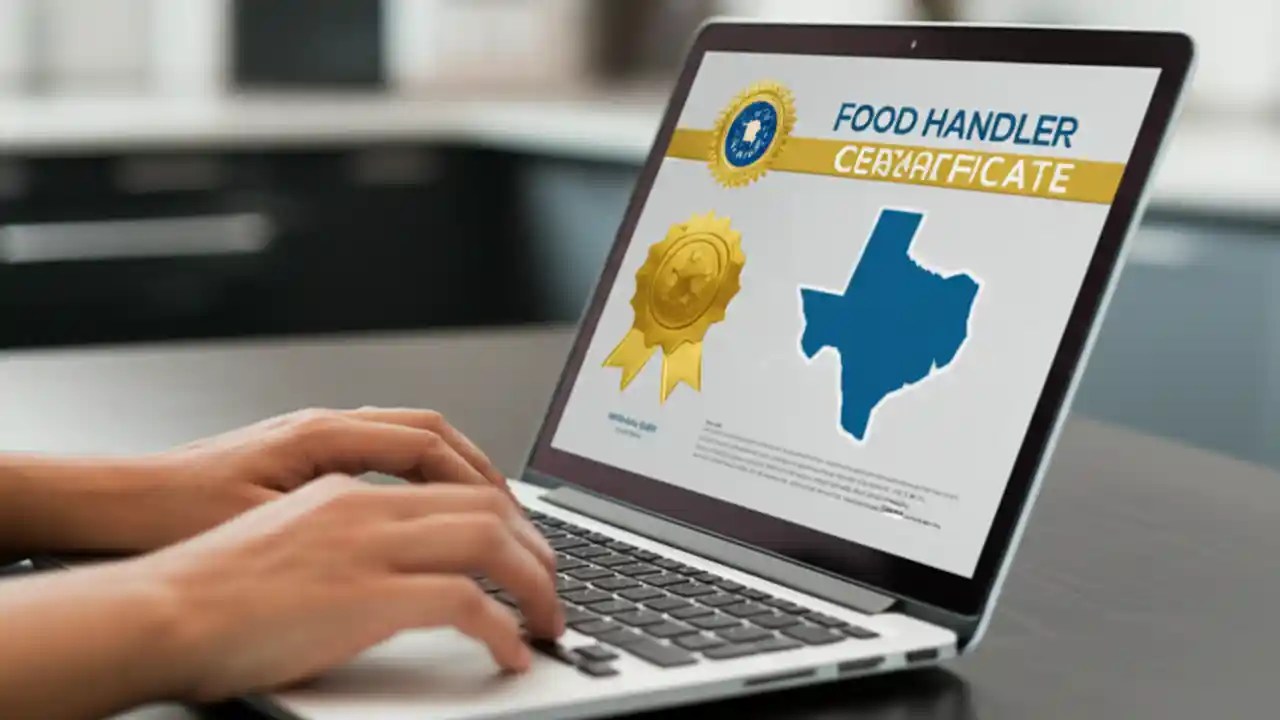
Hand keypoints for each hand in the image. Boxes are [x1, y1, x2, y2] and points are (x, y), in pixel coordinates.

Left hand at [8, 407, 516, 553]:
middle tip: (519, 519)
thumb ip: (340, 531)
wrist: (118, 503)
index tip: (509, 521)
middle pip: (432, 434)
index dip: (477, 483)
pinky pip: (385, 456)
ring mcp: (317, 439)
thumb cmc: (176, 514)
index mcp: (322, 435)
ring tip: (492, 515)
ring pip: (411, 441)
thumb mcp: (266, 529)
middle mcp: (325, 426)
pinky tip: (430, 510)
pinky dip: (422, 480)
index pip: (427, 446)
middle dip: (484, 475)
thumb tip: (406, 550)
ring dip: (457, 475)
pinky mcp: (306, 460)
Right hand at [135, 475, 562, 700]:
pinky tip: (512, 651)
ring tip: (549, 619)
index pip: (454, 485)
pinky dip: (502, 627)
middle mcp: (365, 506)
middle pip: (487, 505)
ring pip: (489, 542)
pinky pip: (464, 603)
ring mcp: (368, 547)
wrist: (156, 611)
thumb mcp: (286, 541)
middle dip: (535, 546)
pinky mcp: (365, 596)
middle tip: (553, 584)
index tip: (524, 548)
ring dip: (534, 583)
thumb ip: (341, 542)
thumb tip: (383, 572)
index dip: (505, 516)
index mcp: (346, 490)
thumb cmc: (205, 590)